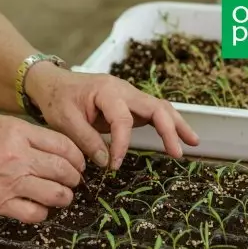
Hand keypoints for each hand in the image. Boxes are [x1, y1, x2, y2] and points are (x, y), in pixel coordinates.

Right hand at [0, 115, 84, 222]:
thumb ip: (29, 133)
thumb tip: (56, 146)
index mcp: (19, 133)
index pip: (63, 145)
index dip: (78, 156)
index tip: (78, 162)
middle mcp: (18, 157)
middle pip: (64, 170)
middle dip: (75, 177)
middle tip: (74, 179)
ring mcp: (10, 183)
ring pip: (56, 194)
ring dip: (65, 196)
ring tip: (63, 194)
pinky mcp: (1, 204)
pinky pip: (35, 213)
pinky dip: (44, 211)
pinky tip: (41, 206)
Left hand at [25, 64, 199, 169]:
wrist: (54, 83)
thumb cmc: (58, 99)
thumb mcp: (65, 121)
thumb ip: (86, 140)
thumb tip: (107, 162)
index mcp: (106, 91)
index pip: (122, 119)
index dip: (122, 144)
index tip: (115, 165)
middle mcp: (123, 90)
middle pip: (155, 106)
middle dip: (169, 129)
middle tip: (178, 153)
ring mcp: (129, 95)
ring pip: (160, 107)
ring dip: (176, 125)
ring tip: (193, 143)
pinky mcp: (130, 104)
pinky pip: (153, 112)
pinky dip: (167, 124)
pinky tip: (177, 137)